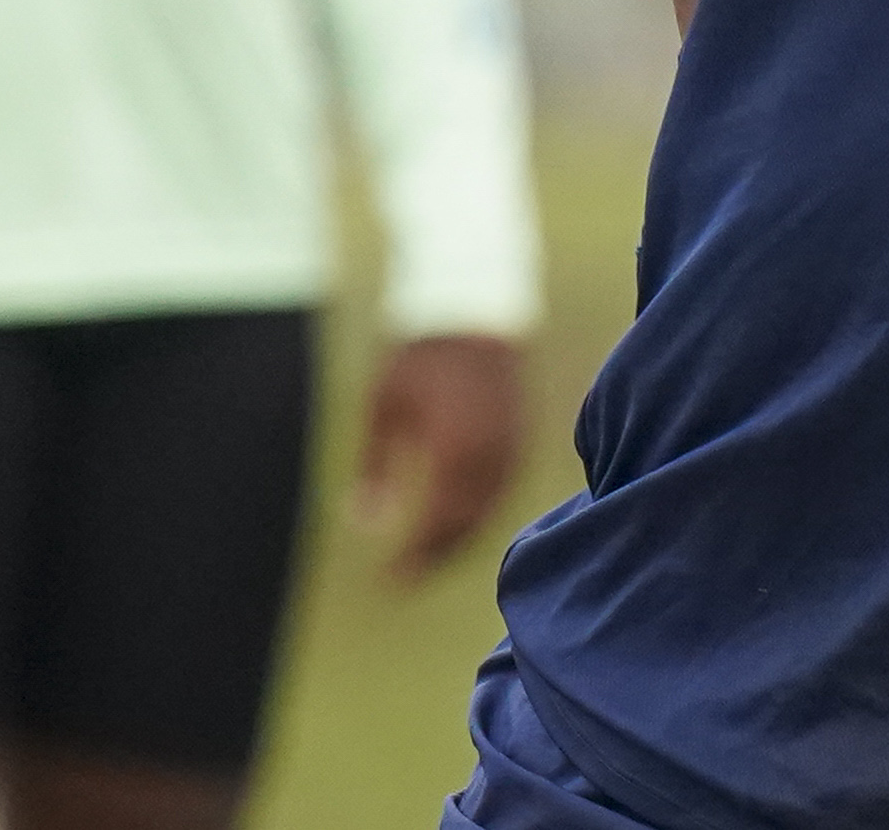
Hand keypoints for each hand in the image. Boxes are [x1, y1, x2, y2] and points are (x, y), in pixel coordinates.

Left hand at [356, 333, 524, 582]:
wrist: (475, 308)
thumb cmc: (420, 355)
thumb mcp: (383, 407)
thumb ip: (374, 467)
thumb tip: (364, 520)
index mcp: (454, 451)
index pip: (436, 523)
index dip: (415, 557)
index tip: (390, 580)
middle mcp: (489, 456)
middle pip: (468, 525)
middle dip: (438, 555)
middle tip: (408, 576)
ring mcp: (513, 446)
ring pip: (490, 511)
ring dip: (462, 538)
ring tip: (431, 554)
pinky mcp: (523, 435)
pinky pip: (504, 489)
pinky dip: (482, 512)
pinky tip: (460, 517)